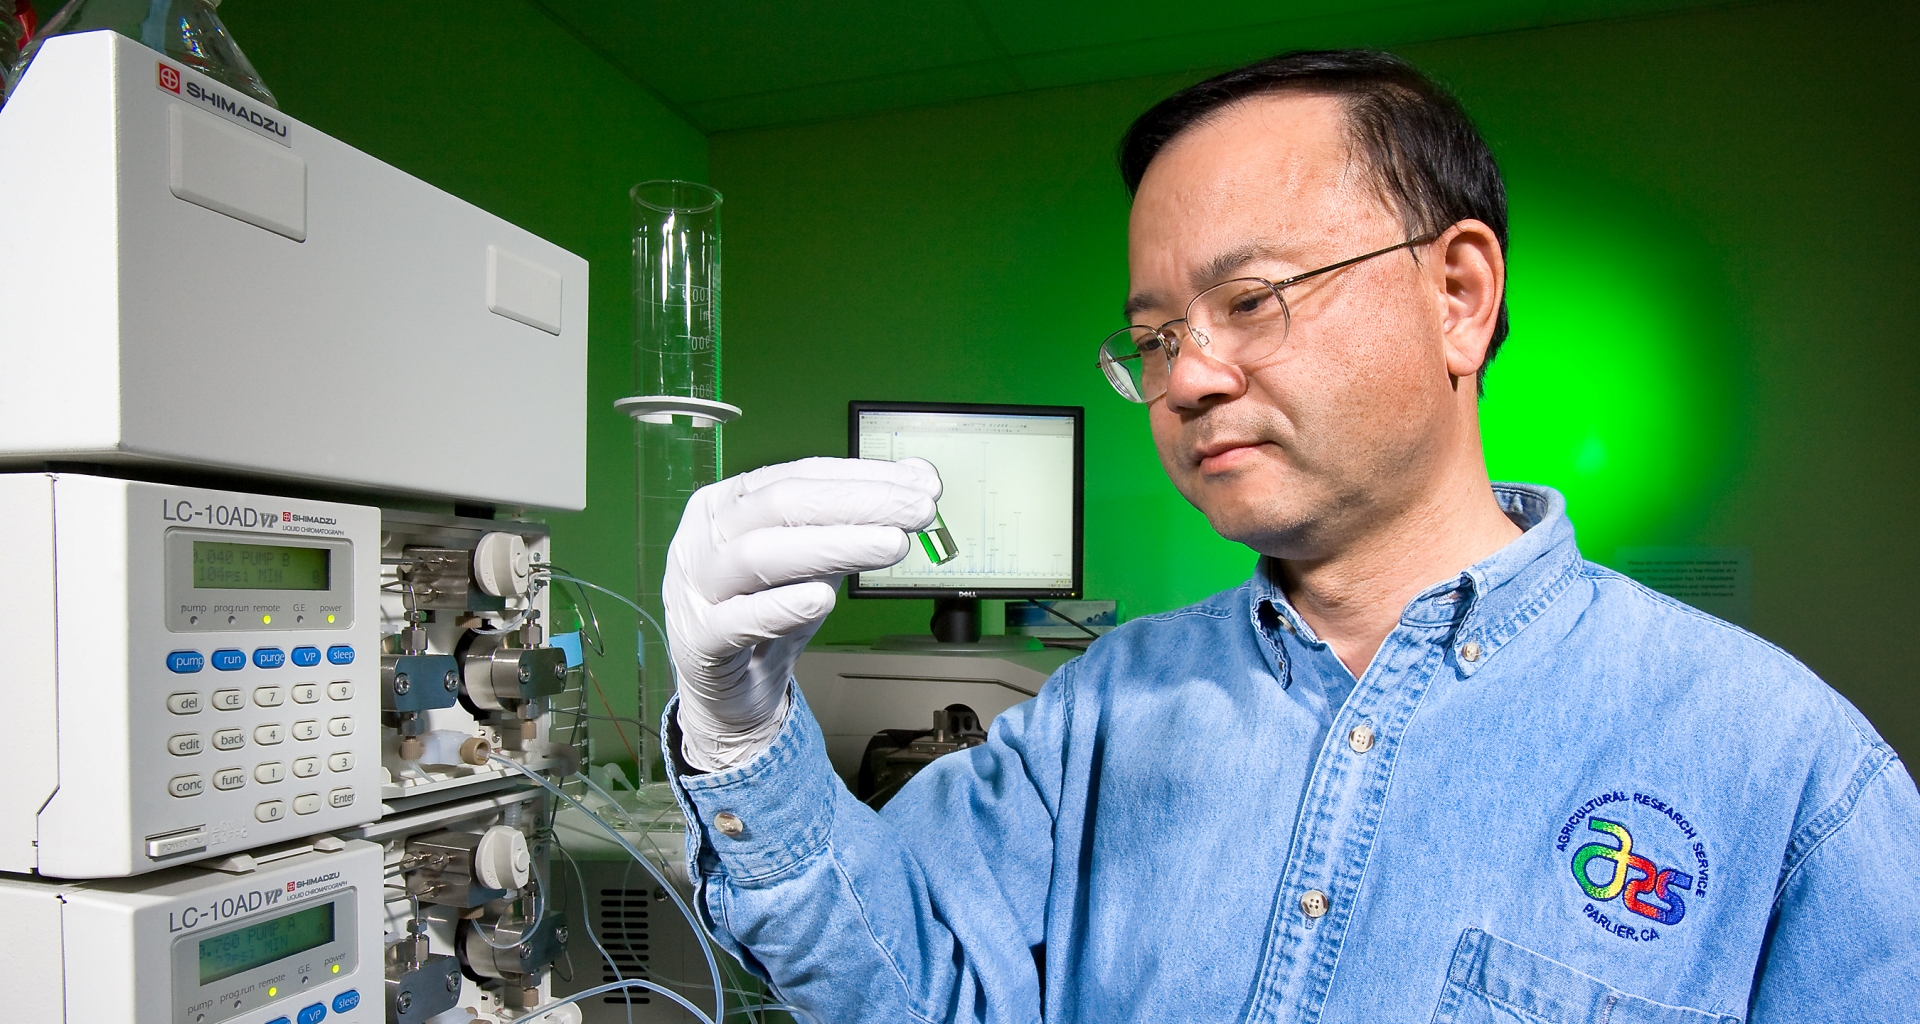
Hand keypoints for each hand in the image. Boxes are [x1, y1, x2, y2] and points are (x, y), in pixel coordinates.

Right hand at [666, 457, 940, 770]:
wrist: (729, 689)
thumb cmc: (766, 613)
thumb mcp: (815, 560)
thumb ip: (855, 520)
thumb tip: (916, 480)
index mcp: (728, 502)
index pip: (799, 475)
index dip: (863, 477)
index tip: (920, 485)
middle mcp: (705, 537)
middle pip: (781, 505)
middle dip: (858, 503)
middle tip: (917, 511)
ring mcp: (695, 587)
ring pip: (757, 554)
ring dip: (833, 546)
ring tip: (891, 546)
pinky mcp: (697, 641)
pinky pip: (736, 620)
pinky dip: (780, 608)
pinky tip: (822, 600)